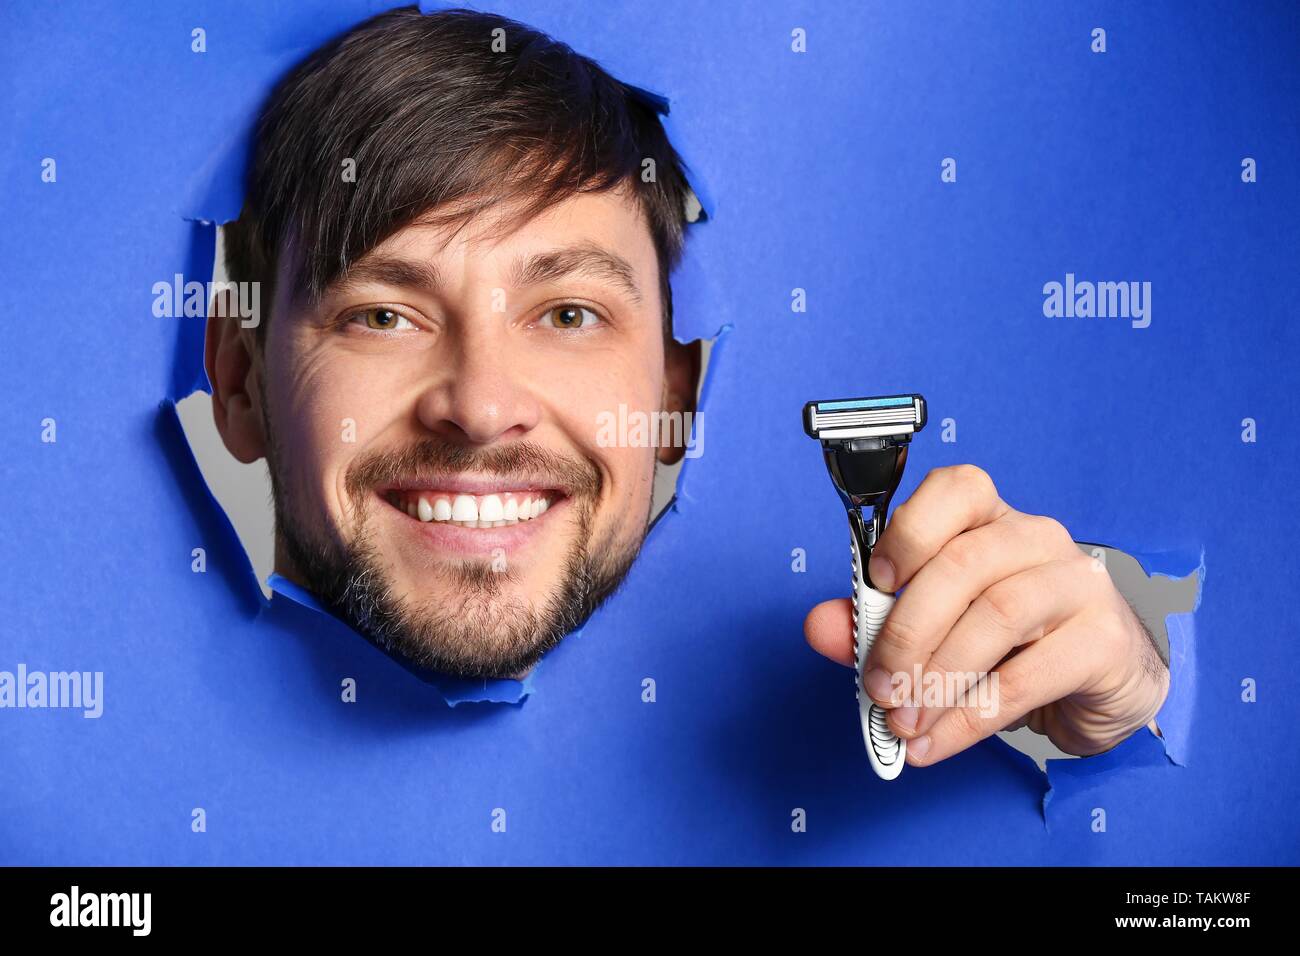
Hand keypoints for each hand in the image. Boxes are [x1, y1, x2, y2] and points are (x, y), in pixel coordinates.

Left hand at [804, 464, 1168, 766]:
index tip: (875, 582)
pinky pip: (1028, 678)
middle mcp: (1038, 539)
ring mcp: (1078, 584)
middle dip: (908, 631)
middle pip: (964, 564)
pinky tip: (937, 741)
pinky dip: (970, 717)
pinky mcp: (1103, 640)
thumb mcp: (938, 628)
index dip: (909, 531)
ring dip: (937, 678)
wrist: (1101, 686)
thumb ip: (873, 621)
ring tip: (904, 721)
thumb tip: (819, 626)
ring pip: (997, 616)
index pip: (956, 491)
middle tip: (879, 686)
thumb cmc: (1013, 643)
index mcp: (992, 520)